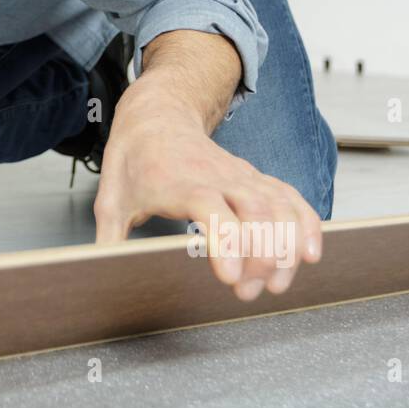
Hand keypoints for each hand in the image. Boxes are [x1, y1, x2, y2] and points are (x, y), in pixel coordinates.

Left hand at [93, 99, 322, 301]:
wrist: (157, 116)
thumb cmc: (135, 160)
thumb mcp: (111, 198)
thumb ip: (107, 241)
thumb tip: (98, 275)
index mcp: (179, 181)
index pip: (210, 209)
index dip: (226, 241)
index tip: (232, 277)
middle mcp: (217, 176)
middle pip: (254, 211)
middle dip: (261, 255)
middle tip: (250, 291)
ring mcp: (241, 176)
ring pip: (278, 205)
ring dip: (286, 246)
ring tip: (278, 283)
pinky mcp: (256, 179)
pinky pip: (290, 198)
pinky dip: (307, 224)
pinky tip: (310, 253)